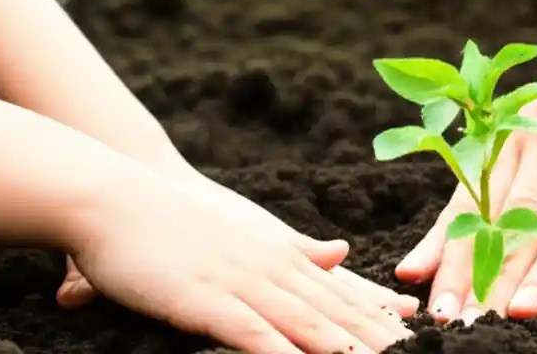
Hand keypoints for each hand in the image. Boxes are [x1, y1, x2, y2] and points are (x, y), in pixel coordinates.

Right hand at [70, 171, 412, 353]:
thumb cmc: (173, 220)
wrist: (116, 198)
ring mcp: (241, 282)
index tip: (421, 336)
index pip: (344, 292)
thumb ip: (294, 248)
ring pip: (308, 324)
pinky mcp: (207, 300)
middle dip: (379, 340)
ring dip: (346, 349)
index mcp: (281, 253)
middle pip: (338, 311)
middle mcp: (271, 266)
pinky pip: (253, 335)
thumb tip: (340, 251)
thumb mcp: (246, 233)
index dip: (383, 317)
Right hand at [396, 43, 536, 320]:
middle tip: (469, 324)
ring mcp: (518, 124)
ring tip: (442, 310)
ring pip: (483, 203)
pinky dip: (442, 233)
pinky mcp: (497, 132)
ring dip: (458, 261)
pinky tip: (416, 268)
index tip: (525, 312)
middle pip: (518, 213)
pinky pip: (467, 189)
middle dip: (493, 275)